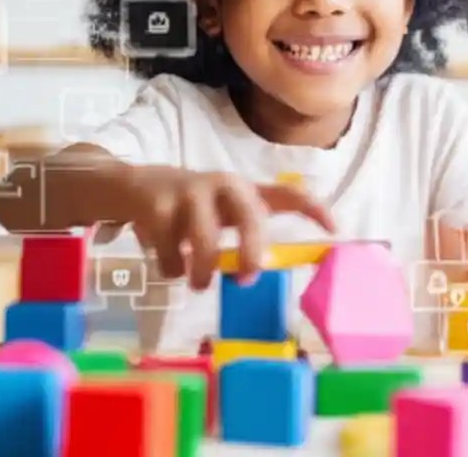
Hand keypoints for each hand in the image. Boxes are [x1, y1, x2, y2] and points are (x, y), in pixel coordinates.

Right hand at [94, 166, 333, 290]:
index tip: (335, 229)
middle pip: (250, 215)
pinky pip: (169, 250)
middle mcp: (223, 185)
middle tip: (247, 279)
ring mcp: (189, 192)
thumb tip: (262, 271)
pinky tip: (166, 262)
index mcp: (243, 190)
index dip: (313, 209)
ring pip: (205, 243)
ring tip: (197, 283)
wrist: (132, 186)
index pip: (287, 193)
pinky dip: (169, 266)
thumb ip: (245, 233)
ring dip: (201, 271)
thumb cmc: (189, 206)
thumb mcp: (221, 212)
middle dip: (252, 250)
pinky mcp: (158, 204)